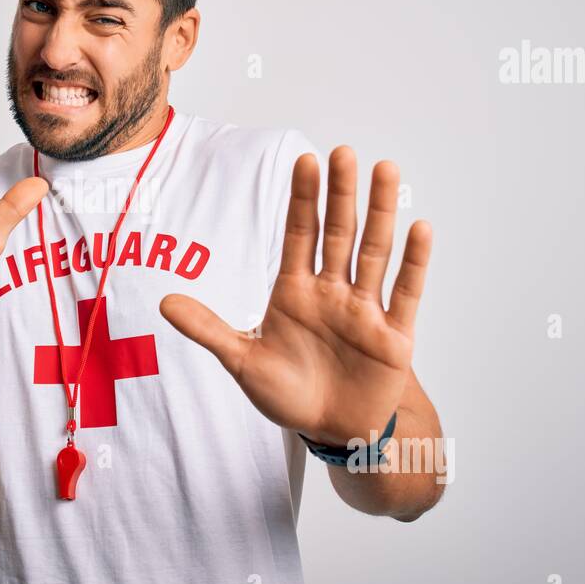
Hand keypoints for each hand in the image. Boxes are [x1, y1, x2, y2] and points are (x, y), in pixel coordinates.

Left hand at [159, 147, 431, 445]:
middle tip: (345, 152)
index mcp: (295, 291)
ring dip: (379, 213)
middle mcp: (332, 292)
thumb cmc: (288, 394)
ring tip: (385, 171)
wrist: (331, 431)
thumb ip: (208, 330)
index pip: (300, 234)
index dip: (303, 199)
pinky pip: (405, 293)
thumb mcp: (243, 362)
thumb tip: (164, 303)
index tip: (306, 160)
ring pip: (374, 253)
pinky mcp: (394, 337)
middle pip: (338, 233)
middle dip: (341, 194)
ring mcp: (364, 311)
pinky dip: (414, 262)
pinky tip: (420, 227)